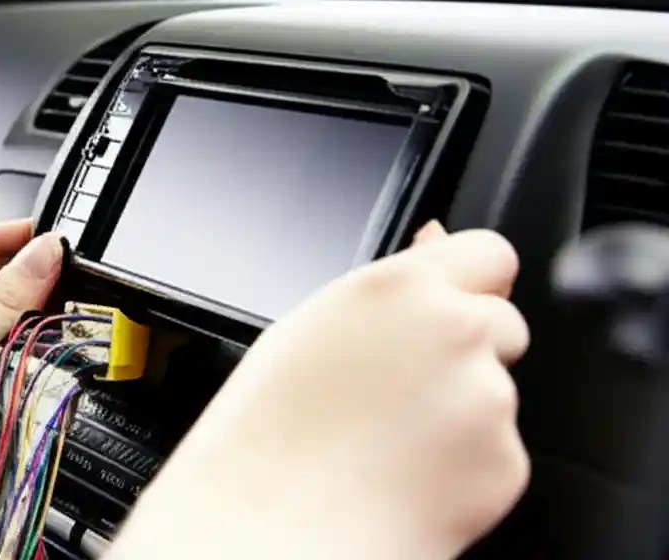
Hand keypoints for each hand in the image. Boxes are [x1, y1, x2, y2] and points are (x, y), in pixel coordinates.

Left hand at [0, 220, 62, 554]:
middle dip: (39, 301)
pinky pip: (1, 389)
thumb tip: (46, 251)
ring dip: (30, 351)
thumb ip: (5, 297)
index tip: (75, 242)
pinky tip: (37, 393)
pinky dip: (21, 391)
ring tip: (56, 353)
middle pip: (3, 295)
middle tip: (80, 306)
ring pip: (8, 346)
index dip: (30, 238)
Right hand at [110, 223, 529, 559]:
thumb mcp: (308, 329)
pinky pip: (498, 452)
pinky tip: (403, 478)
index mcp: (397, 288)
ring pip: (497, 391)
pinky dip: (465, 467)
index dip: (469, 285)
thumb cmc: (266, 435)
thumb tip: (435, 241)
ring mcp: (488, 398)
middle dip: (470, 350)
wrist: (269, 531)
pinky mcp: (507, 463)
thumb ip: (388, 289)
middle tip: (400, 391)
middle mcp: (454, 331)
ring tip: (384, 445)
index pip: (488, 253)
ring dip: (460, 413)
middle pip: (502, 323)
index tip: (447, 309)